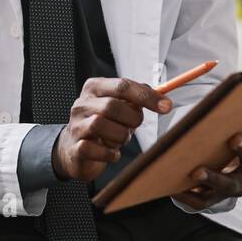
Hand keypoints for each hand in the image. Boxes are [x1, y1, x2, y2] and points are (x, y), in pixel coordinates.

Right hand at [53, 77, 172, 181]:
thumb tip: (161, 97)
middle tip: (134, 126)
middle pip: (112, 105)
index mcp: (94, 88)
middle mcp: (82, 104)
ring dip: (120, 136)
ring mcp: (76, 125)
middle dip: (132, 119)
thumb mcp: (118, 106)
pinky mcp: (75, 148)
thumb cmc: (103, 124)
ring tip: (120, 140)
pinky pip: (93, 149)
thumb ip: (137, 98)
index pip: (122, 86)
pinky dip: (109, 154)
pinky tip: (113, 154)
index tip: (166, 106)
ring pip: (100, 125)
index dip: (147, 96)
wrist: (75, 149)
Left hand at [172, 110, 241, 210]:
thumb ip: (239, 114)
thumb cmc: (231, 138)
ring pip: (228, 185)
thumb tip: (235, 88)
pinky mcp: (214, 198)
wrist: (223, 171)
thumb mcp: (238, 127)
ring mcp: (236, 188)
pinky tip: (174, 189)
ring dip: (214, 178)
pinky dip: (188, 196)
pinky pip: (202, 201)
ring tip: (198, 171)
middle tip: (235, 138)